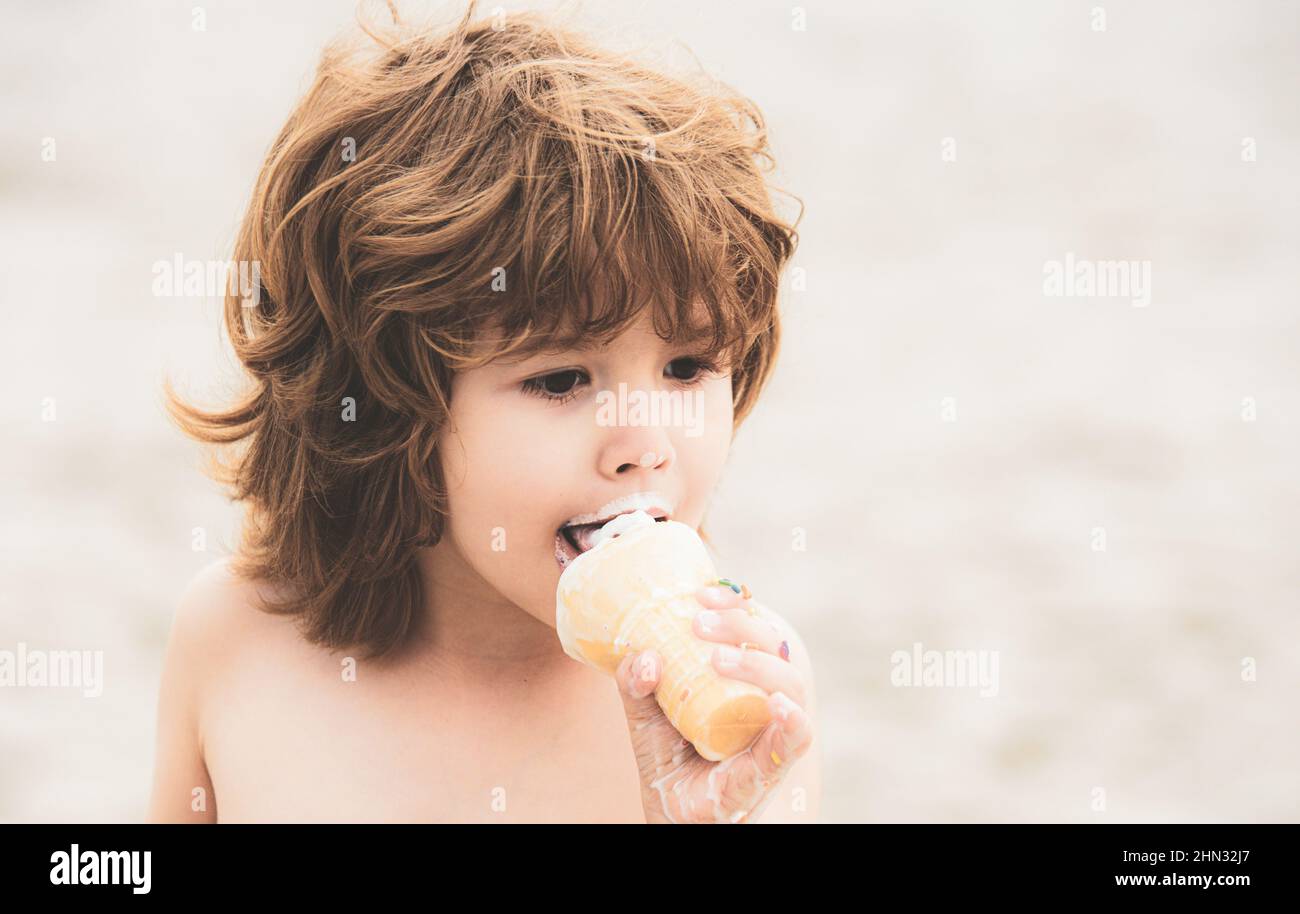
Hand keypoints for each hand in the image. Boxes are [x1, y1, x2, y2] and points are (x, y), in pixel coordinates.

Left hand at [615, 579, 813, 823]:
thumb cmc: (669, 758)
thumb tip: (645, 657)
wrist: (671, 813)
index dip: (734, 604)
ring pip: (791, 684)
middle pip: (775, 647)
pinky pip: (796, 740)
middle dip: (741, 625)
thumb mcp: (644, 713)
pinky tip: (778, 704)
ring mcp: (773, 730)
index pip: (753, 627)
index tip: (701, 593)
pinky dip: (793, 720)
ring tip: (718, 659)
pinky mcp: (772, 767)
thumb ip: (635, 682)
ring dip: (758, 664)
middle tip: (698, 623)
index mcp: (743, 676)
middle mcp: (766, 696)